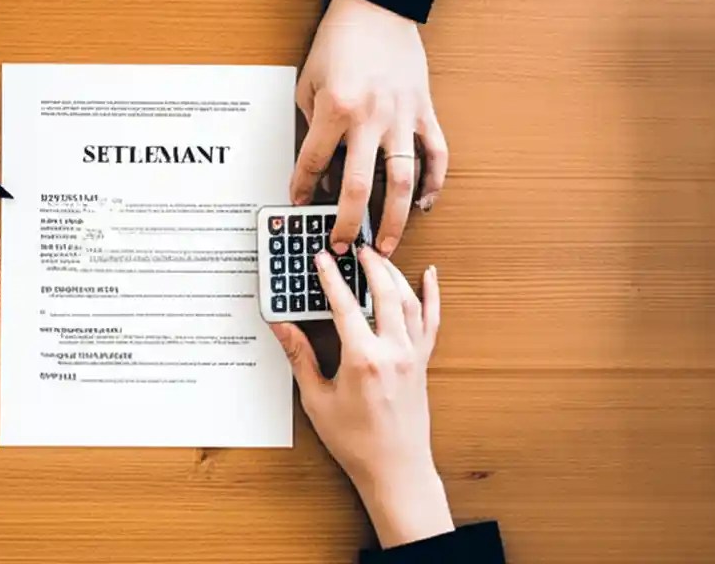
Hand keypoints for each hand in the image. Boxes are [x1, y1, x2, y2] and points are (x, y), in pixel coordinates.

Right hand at [269, 247, 451, 548]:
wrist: (396, 468)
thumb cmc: (355, 441)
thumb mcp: (317, 399)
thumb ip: (300, 358)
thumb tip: (282, 327)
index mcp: (363, 359)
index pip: (344, 305)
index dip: (330, 278)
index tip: (320, 259)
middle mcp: (393, 352)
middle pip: (384, 292)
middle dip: (369, 264)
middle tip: (354, 246)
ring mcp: (413, 355)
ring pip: (408, 300)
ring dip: (394, 273)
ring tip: (378, 255)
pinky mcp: (423, 362)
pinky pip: (432, 321)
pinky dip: (432, 296)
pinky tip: (429, 276)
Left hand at [290, 0, 448, 256]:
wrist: (378, 5)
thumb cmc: (339, 40)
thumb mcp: (309, 82)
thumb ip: (313, 126)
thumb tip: (321, 168)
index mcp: (336, 108)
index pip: (312, 164)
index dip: (302, 190)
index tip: (298, 207)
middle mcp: (370, 117)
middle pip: (357, 187)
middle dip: (348, 224)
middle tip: (342, 247)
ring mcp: (402, 117)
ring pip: (401, 182)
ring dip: (395, 220)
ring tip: (387, 247)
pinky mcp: (425, 112)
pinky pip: (435, 156)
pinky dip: (432, 184)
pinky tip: (423, 205)